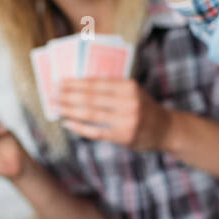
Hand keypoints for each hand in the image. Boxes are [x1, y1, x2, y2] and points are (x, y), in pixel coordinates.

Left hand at [57, 77, 172, 150]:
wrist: (167, 129)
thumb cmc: (143, 108)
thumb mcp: (132, 91)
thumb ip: (111, 87)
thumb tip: (78, 84)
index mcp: (129, 86)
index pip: (96, 82)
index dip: (75, 82)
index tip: (59, 81)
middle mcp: (129, 101)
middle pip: (91, 97)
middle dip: (68, 95)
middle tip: (51, 94)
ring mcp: (126, 120)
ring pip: (91, 113)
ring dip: (69, 110)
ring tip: (55, 107)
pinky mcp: (123, 136)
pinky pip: (96, 131)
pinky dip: (79, 127)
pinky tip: (67, 123)